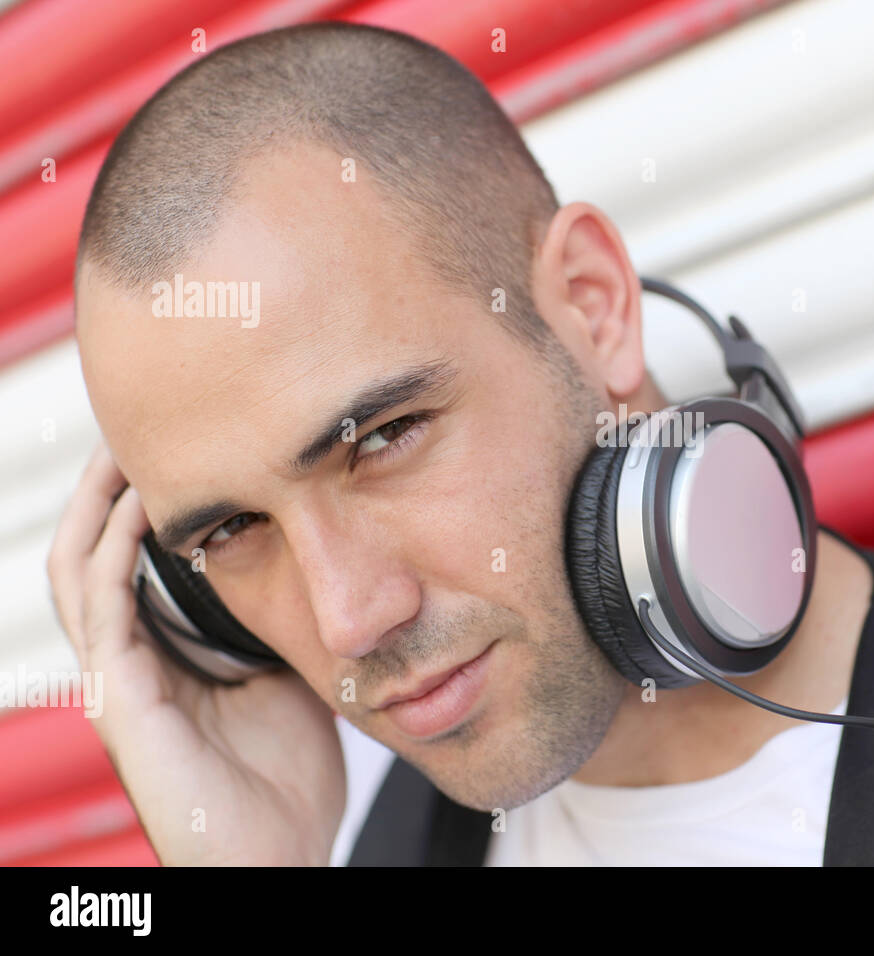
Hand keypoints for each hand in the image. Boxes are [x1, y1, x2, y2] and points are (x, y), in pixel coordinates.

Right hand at [46, 441, 345, 864]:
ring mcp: (117, 680)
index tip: (179, 446)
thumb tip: (320, 564)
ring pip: (79, 568)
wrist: (277, 861)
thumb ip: (285, 623)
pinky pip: (104, 609)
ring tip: (126, 445)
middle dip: (106, 486)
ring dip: (98, 502)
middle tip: (135, 426)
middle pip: (91, 552)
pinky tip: (143, 506)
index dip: (139, 504)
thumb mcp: (292, 678)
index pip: (131, 563)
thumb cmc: (286, 782)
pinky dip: (116, 550)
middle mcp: (129, 662)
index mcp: (164, 657)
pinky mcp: (119, 701)